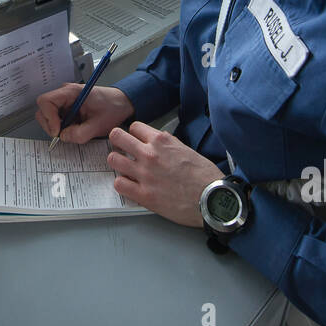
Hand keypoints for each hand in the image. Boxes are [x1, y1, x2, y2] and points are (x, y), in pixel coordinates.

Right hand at [35, 84, 133, 144]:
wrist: (122, 103)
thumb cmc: (113, 108)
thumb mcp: (98, 125)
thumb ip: (79, 133)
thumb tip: (62, 137)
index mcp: (71, 92)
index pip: (45, 101)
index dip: (48, 118)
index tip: (58, 131)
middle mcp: (65, 94)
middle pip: (43, 109)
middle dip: (50, 125)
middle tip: (63, 134)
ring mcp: (65, 101)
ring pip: (48, 115)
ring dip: (57, 127)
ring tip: (73, 130)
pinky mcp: (67, 108)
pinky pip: (56, 119)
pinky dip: (62, 127)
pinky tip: (75, 128)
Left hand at [106, 122, 222, 227]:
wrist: (212, 199)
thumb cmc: (205, 176)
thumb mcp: (186, 149)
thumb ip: (168, 144)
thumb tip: (157, 142)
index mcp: (162, 141)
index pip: (134, 127)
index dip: (134, 134)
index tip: (135, 140)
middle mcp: (150, 154)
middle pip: (117, 137)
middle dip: (118, 141)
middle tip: (121, 149)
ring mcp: (145, 174)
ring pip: (114, 160)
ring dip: (117, 163)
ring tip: (124, 168)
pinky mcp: (144, 195)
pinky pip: (119, 184)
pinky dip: (122, 184)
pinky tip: (130, 185)